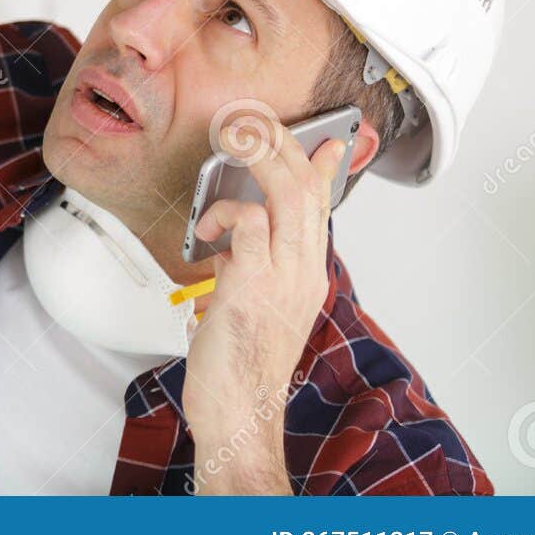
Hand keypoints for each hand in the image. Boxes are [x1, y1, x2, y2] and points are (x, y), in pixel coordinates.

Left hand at [182, 120, 347, 492]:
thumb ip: (252, 263)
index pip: (323, 207)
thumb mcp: (253, 301)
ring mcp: (282, 276)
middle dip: (283, 143)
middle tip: (254, 122)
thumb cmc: (239, 362)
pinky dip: (224, 212)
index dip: (325, 167)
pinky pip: (247, 222)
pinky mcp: (251, 284)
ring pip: (287, 193)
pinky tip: (205, 229)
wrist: (239, 411)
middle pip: (307, 187)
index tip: (328, 140)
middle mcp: (304, 270)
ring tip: (235, 140)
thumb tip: (237, 233)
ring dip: (259, 157)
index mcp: (307, 273)